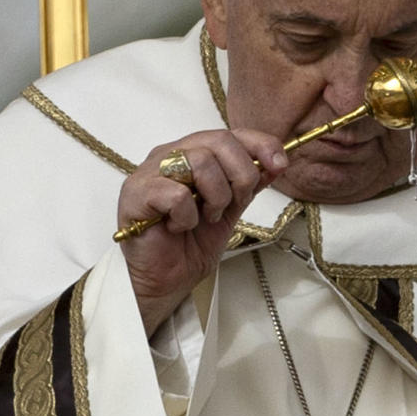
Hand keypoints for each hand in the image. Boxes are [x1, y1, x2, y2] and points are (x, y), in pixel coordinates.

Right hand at [121, 128, 289, 331]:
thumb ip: (247, 184)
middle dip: (240, 175)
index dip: (259, 144)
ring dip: (215, 197)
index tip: (280, 165)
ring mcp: (150, 172)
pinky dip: (187, 216)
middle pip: (218, 141)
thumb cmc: (190, 245)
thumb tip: (277, 162)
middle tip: (234, 204)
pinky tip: (179, 227)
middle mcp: (169, 155)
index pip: (230, 133)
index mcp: (191, 153)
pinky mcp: (136, 194)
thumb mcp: (230, 210)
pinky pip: (176, 194)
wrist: (164, 281)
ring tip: (205, 217)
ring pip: (199, 162)